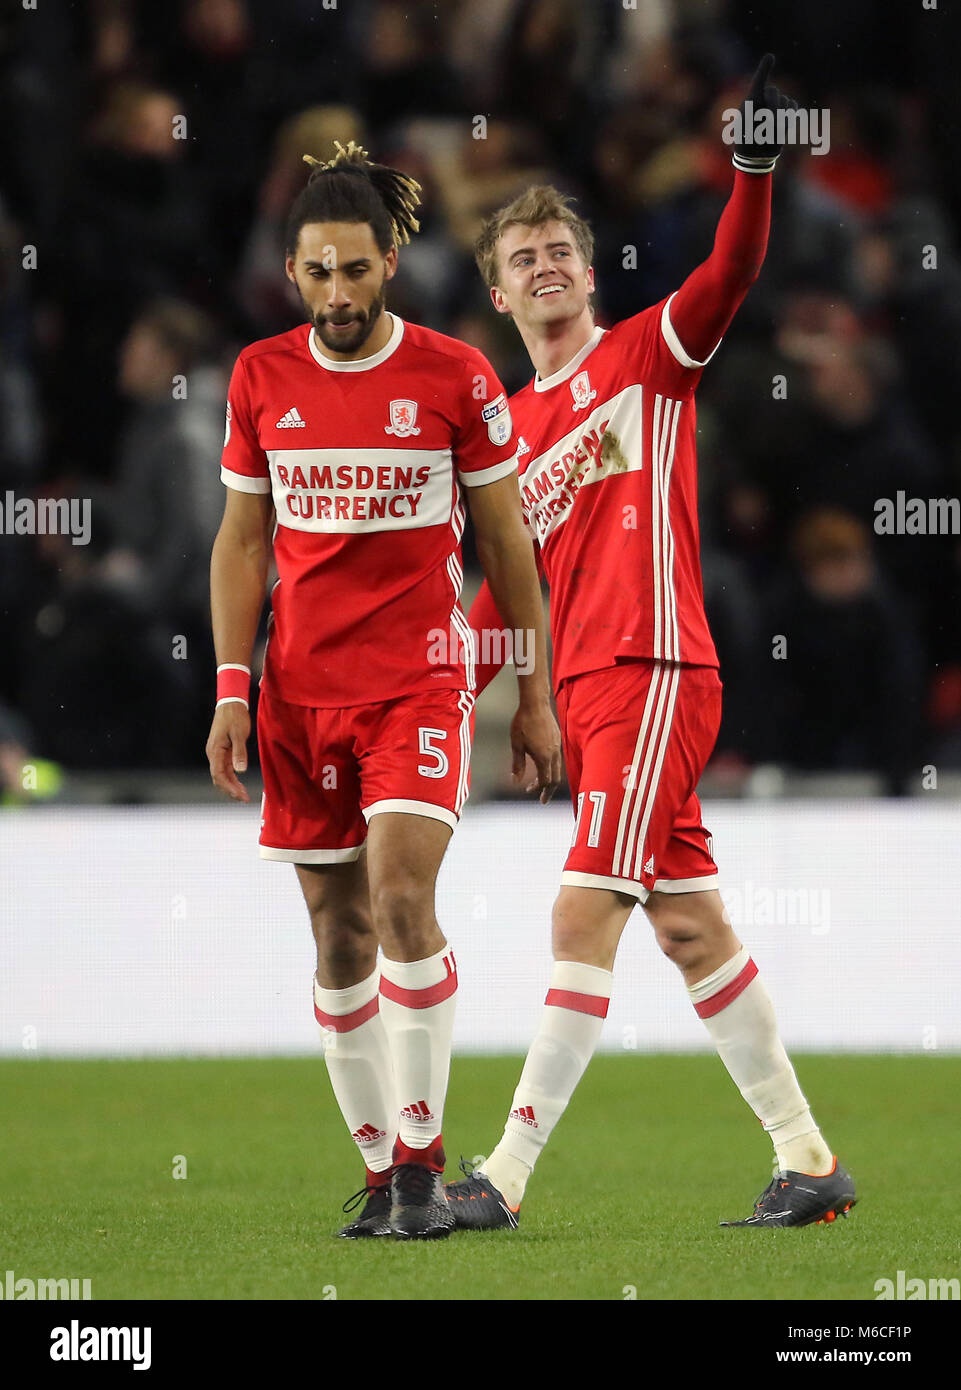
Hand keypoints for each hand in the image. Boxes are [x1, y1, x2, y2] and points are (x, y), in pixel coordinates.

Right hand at [206, 703, 250, 802]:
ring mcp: (217, 753)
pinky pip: (225, 768)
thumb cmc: (234, 717)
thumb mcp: (239, 734)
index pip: (218, 774)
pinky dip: (232, 778)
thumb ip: (239, 752)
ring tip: (243, 795)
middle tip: (244, 798)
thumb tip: (240, 770)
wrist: (230, 703)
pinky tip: (239, 784)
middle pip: (219, 778)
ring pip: (222, 774)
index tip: (240, 795)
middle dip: (231, 790)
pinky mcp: (222, 751)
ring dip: (232, 785)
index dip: (229, 787)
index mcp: (215, 750)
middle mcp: (213, 753)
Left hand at [510, 700, 562, 804]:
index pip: (545, 781)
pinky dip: (551, 767)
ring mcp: (557, 746)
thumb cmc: (522, 723)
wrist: (535, 703)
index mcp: (544, 757)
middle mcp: (554, 754)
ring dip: (549, 778)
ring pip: (558, 768)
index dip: (538, 790)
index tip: (529, 792)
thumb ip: (518, 765)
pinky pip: (557, 758)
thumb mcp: (516, 745)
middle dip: (548, 790)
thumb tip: (515, 782)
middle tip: (542, 800)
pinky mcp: (557, 739)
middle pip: (555, 778)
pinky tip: (542, 763)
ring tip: (541, 783)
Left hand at [733, 54, 797, 170]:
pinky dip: (790, 118)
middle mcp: (764, 100)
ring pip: (786, 102)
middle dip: (774, 107)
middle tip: (769, 123)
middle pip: (774, 93)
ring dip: (781, 117)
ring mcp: (776, 106)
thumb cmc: (745, 142)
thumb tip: (762, 110)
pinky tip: (783, 128)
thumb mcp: (744, 128)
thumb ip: (754, 116)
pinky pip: (794, 108)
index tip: (770, 57)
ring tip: (772, 131)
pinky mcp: (786, 114)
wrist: (755, 156)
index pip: (759, 81)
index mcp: (751, 100)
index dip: (765, 68)